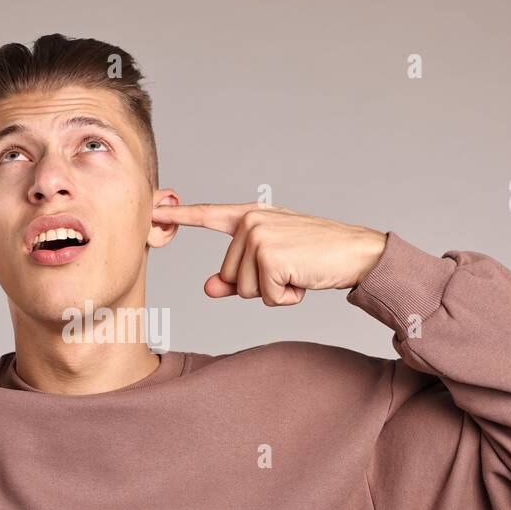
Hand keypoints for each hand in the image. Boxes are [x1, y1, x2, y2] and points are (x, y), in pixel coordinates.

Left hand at [151, 203, 386, 305]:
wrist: (357, 253)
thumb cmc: (315, 257)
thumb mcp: (273, 264)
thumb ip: (237, 276)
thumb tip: (208, 288)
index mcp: (250, 217)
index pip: (208, 216)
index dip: (178, 216)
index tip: (153, 210)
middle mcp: (251, 222)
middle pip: (230, 277)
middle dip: (260, 285)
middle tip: (289, 270)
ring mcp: (259, 237)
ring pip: (245, 290)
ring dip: (274, 292)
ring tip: (297, 272)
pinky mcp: (270, 257)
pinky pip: (265, 298)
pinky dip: (286, 298)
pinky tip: (302, 280)